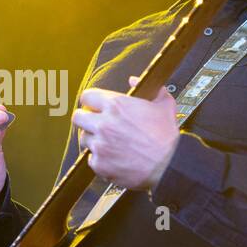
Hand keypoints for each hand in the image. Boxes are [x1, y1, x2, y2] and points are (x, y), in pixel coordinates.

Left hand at [71, 75, 178, 190]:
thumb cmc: (166, 137)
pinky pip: (91, 159)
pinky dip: (100, 160)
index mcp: (116, 105)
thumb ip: (148, 88)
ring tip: (108, 143)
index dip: (90, 101)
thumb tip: (133, 80)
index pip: (87, 96)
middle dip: (86, 119)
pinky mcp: (100, 164)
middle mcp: (103, 124)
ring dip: (93, 140)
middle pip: (77, 117)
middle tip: (96, 124)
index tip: (94, 106)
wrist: (169, 165)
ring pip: (84, 139)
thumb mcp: (164, 104)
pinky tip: (113, 158)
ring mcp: (100, 145)